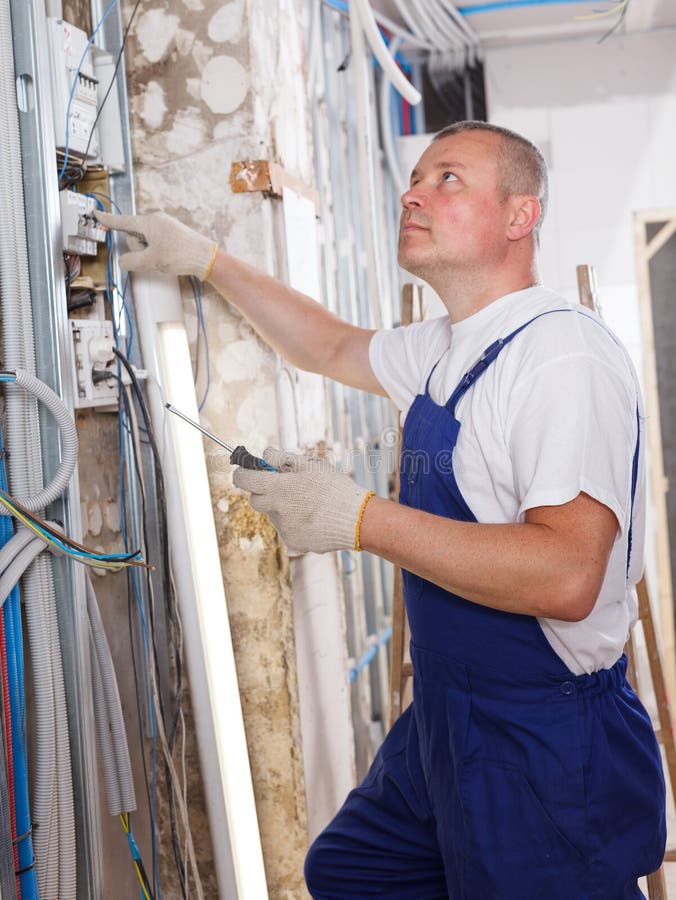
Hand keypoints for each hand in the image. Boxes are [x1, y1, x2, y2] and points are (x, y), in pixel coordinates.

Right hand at [95, 210, 217, 280]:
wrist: (207, 258)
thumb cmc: (181, 256)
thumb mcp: (151, 261)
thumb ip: (131, 261)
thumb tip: (124, 261)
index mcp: (149, 222)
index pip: (122, 222)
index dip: (108, 221)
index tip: (96, 214)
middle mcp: (156, 220)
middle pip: (134, 236)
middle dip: (139, 249)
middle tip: (156, 257)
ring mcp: (165, 226)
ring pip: (146, 241)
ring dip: (149, 252)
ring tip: (166, 258)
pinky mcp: (172, 233)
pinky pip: (156, 242)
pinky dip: (157, 252)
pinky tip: (170, 258)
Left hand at [233, 448, 372, 553]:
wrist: (357, 519)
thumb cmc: (335, 488)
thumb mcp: (311, 465)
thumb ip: (283, 459)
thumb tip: (266, 454)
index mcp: (279, 488)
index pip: (244, 480)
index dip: (241, 473)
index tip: (244, 471)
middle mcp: (277, 510)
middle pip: (255, 500)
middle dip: (263, 492)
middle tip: (282, 485)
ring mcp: (284, 529)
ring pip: (274, 515)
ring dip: (282, 507)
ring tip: (308, 503)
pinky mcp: (294, 542)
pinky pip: (287, 529)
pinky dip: (295, 522)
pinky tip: (313, 517)